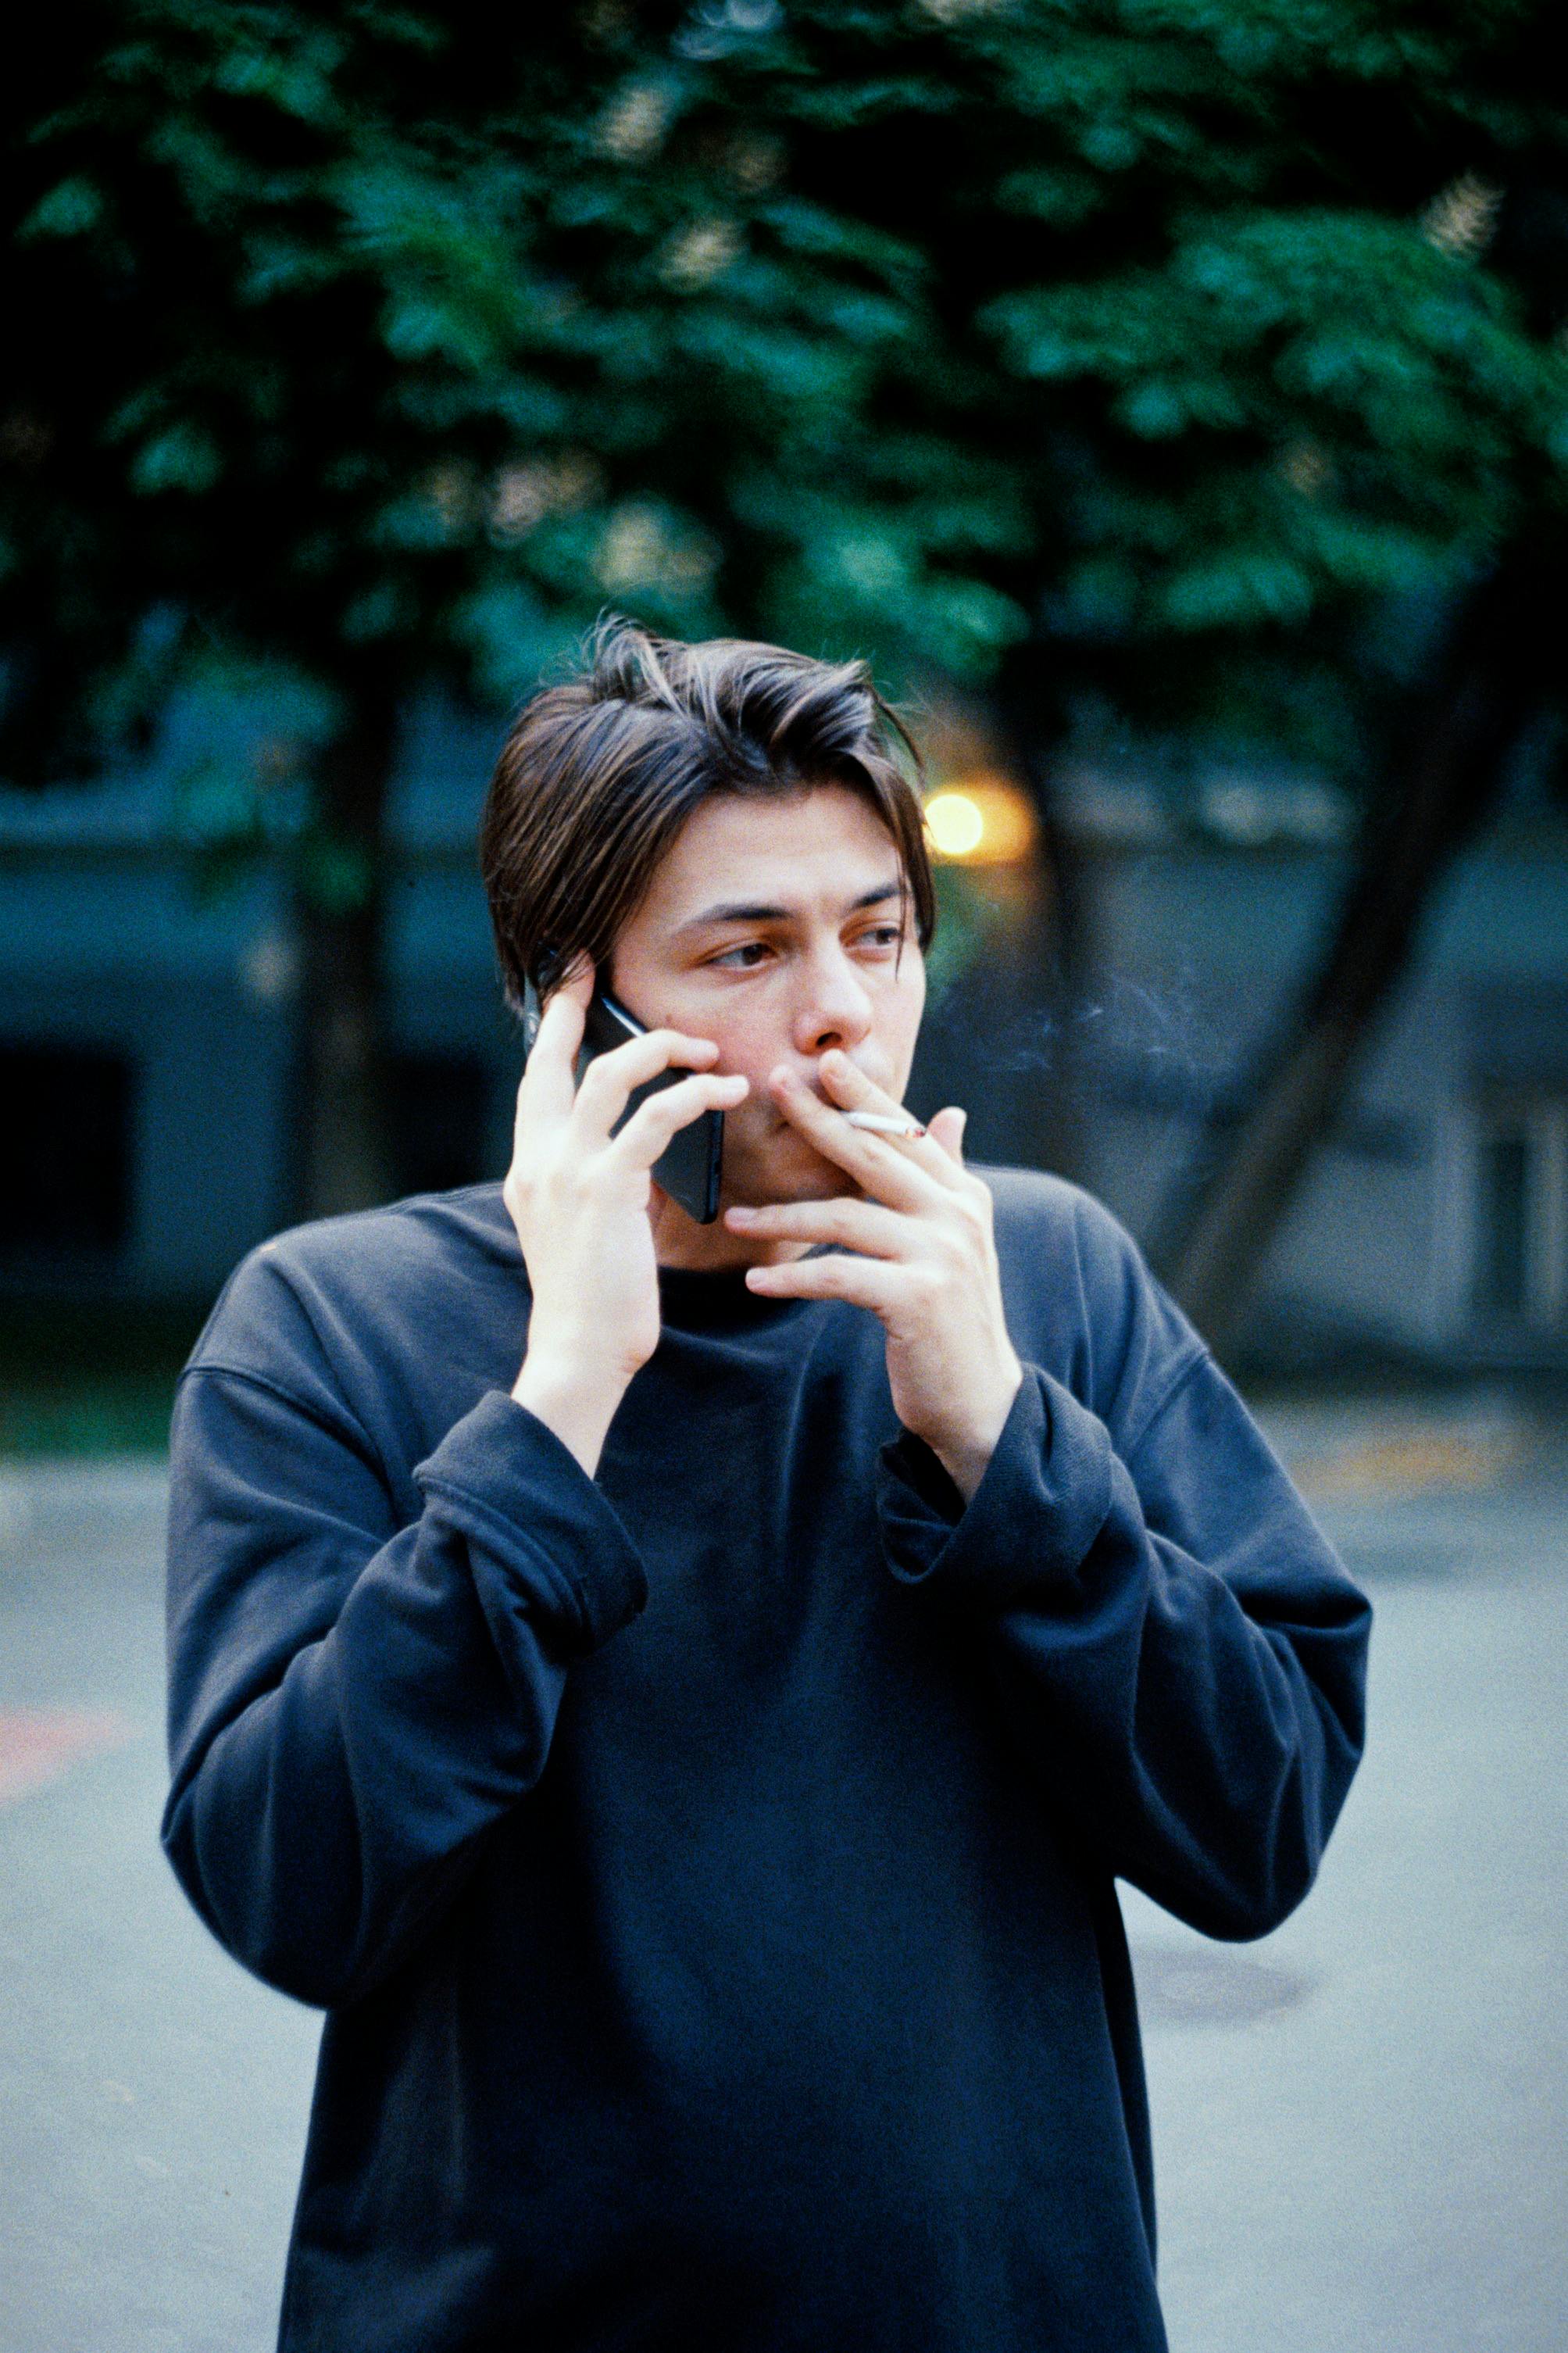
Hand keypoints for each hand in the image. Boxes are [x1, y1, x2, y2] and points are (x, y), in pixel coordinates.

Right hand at [504, 964, 747, 1475]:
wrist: (579, 1354)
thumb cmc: (593, 1305)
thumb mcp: (582, 1234)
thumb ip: (600, 1186)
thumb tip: (634, 1158)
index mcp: (529, 1170)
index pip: (537, 1083)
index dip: (554, 1031)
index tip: (571, 988)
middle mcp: (538, 1161)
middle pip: (556, 1061)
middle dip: (580, 1010)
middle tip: (604, 973)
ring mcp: (569, 1171)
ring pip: (613, 1076)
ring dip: (666, 1051)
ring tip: (710, 1053)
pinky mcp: (608, 1188)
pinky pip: (656, 1118)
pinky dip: (695, 1096)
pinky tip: (727, 1094)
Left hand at [725, 1050, 1021, 1501]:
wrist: (979, 1398)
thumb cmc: (953, 1316)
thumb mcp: (958, 1240)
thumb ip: (950, 1174)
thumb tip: (950, 1113)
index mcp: (962, 1194)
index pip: (907, 1131)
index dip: (864, 1095)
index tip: (822, 1062)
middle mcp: (956, 1215)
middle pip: (874, 1154)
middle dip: (819, 1118)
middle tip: (772, 1084)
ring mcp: (940, 1254)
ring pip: (844, 1217)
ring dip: (782, 1217)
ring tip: (735, 1219)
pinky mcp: (917, 1298)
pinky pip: (838, 1274)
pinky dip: (793, 1277)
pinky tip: (758, 1280)